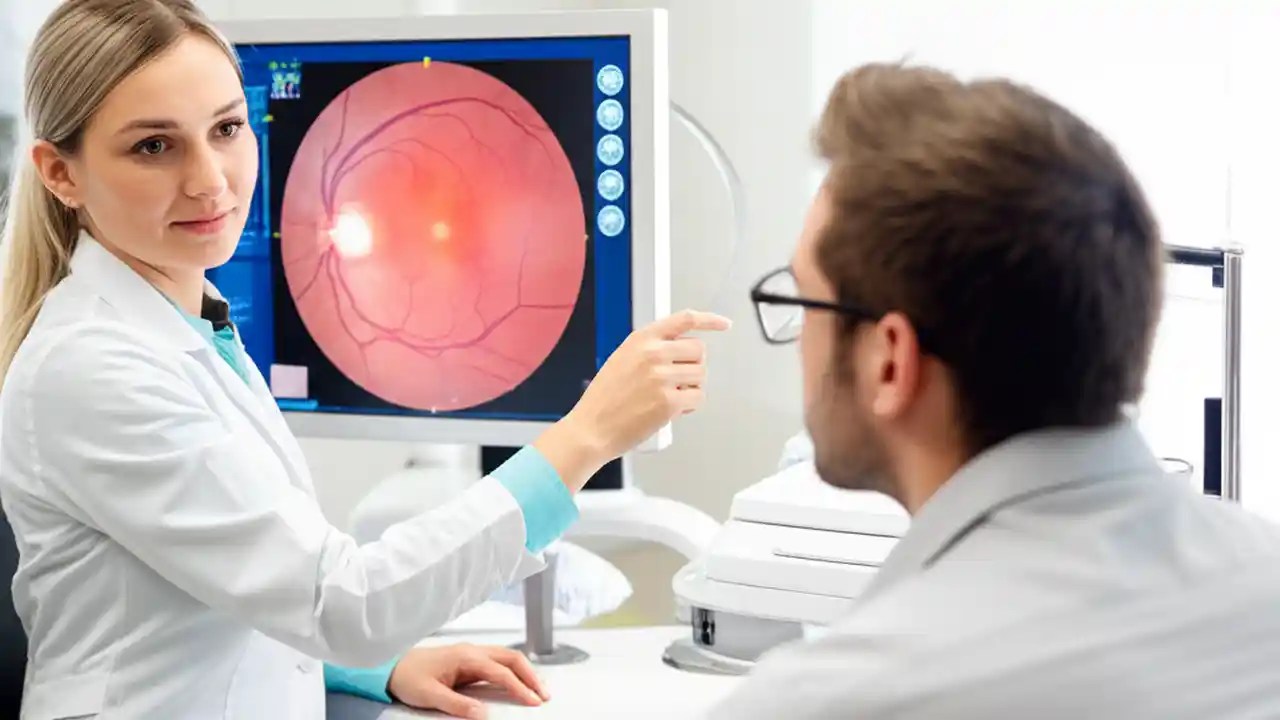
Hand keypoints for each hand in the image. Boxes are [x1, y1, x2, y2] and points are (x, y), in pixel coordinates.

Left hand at [387, 644, 547, 718]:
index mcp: (466, 657)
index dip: (520, 687)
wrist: (392, 667)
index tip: (533, 701)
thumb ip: (458, 704)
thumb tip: (483, 714)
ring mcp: (472, 653)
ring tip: (538, 689)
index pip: (501, 672)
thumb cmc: (409, 677)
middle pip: (511, 658)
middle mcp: (472, 651)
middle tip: (544, 694)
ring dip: (525, 671)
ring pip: (507, 657)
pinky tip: (519, 681)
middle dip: (531, 675)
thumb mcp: (430, 695)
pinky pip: (498, 661)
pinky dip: (514, 670)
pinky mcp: (469, 659)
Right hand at [534, 309, 730, 490]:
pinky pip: (698, 397)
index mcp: (641, 339)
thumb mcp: (622, 360)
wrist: (591, 428)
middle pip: (699, 351)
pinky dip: (690, 406)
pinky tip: (673, 410)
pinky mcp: (669, 402)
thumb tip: (681, 351)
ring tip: (669, 397)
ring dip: (691, 387)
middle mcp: (653, 354)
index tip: (723, 324)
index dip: (709, 321)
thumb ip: (649, 350)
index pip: (685, 319)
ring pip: (701, 375)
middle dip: (693, 366)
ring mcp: (662, 377)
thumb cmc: (604, 400)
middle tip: (676, 381)